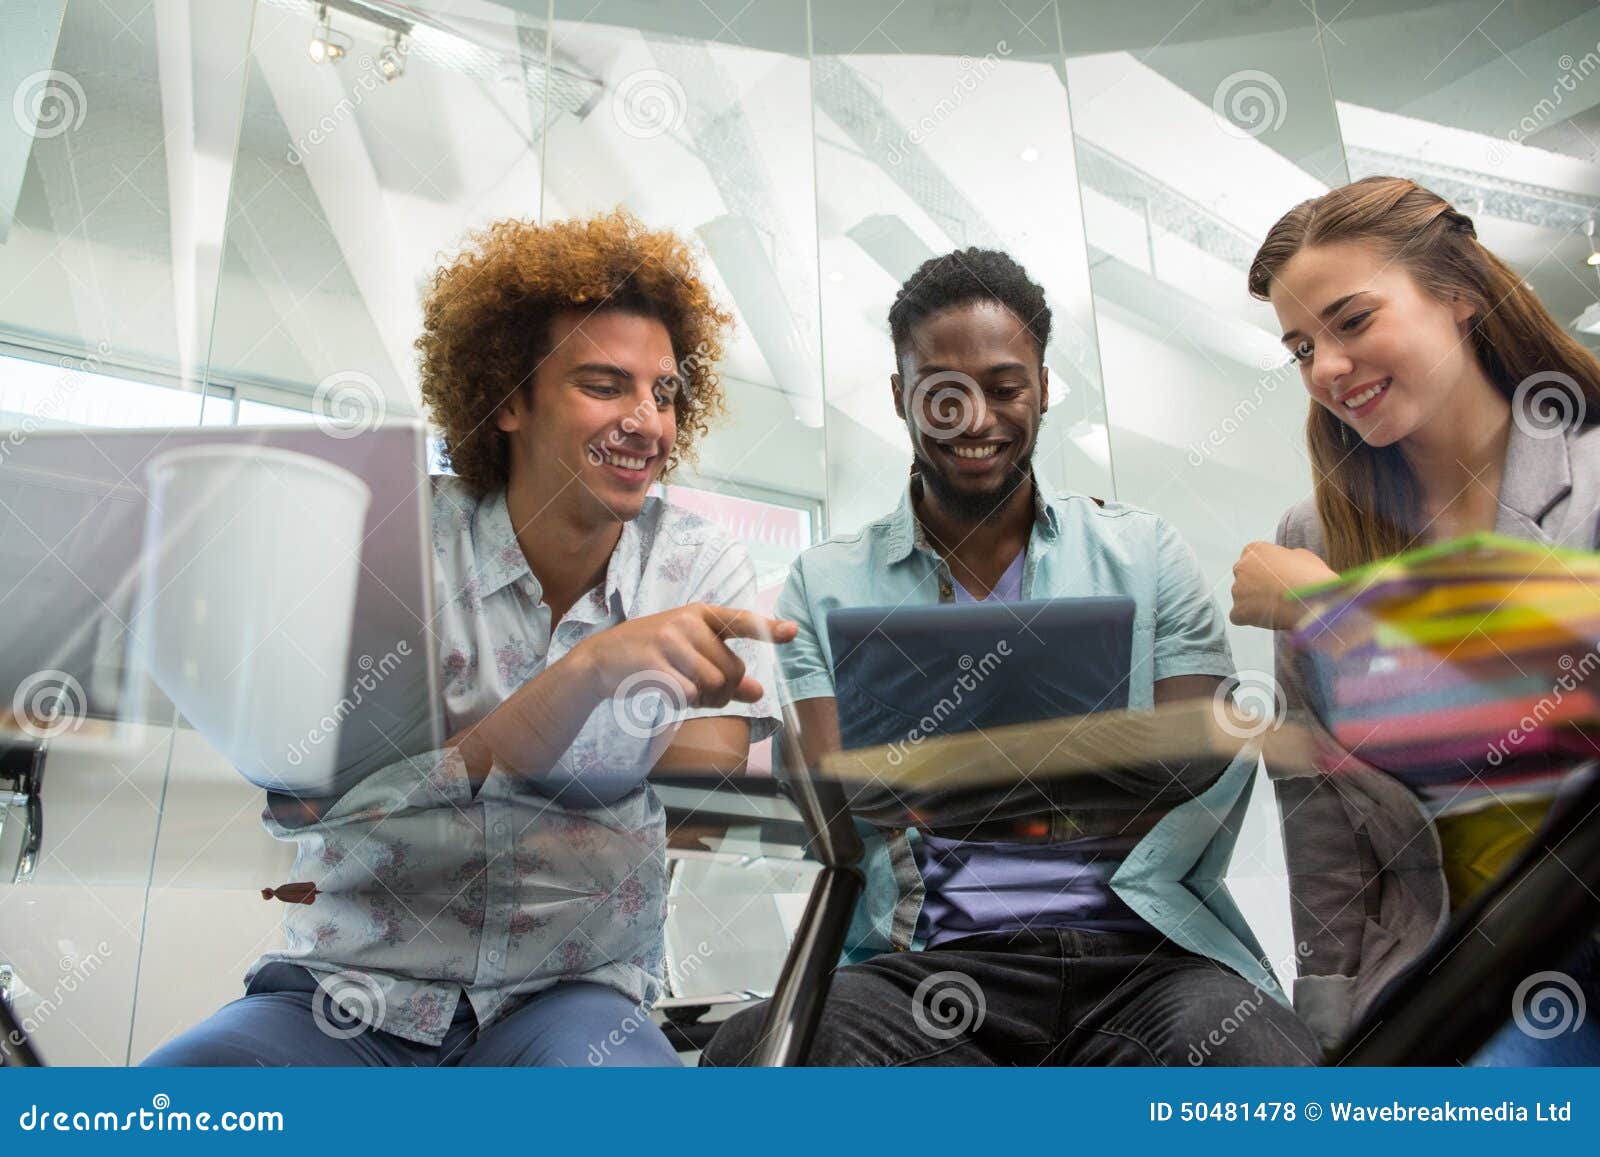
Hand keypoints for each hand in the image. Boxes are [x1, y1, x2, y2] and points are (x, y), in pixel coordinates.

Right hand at [568, 603, 798, 710]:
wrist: (599, 660)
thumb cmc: (651, 655)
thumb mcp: (688, 654)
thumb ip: (726, 673)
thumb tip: (760, 692)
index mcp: (699, 614)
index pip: (740, 621)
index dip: (768, 628)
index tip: (793, 632)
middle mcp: (687, 623)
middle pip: (732, 671)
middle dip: (723, 692)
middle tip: (700, 691)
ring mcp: (669, 641)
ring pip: (713, 685)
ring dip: (704, 700)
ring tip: (683, 690)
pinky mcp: (654, 663)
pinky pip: (688, 694)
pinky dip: (682, 701)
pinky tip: (665, 691)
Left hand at [1229, 542, 1336, 629]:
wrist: (1311, 599)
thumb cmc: (1310, 576)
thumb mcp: (1301, 555)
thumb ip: (1285, 557)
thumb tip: (1285, 563)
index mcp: (1254, 550)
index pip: (1252, 559)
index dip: (1265, 570)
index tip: (1276, 578)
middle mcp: (1241, 567)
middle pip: (1244, 577)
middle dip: (1256, 585)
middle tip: (1276, 594)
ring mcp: (1237, 589)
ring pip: (1242, 597)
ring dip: (1254, 602)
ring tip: (1277, 607)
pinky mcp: (1238, 610)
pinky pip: (1239, 616)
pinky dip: (1250, 619)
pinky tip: (1268, 618)